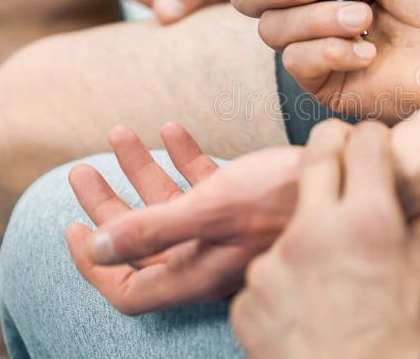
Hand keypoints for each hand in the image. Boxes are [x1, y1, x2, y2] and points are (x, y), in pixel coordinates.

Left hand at [65, 123, 300, 314]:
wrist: (345, 176)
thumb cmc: (284, 197)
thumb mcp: (212, 211)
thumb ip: (153, 231)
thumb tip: (96, 249)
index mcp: (196, 271)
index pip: (129, 288)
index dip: (94, 266)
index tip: (73, 228)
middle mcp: (208, 256)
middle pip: (142, 240)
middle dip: (108, 204)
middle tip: (83, 171)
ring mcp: (227, 230)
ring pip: (170, 205)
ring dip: (141, 171)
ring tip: (119, 134)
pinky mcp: (246, 203)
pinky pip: (204, 184)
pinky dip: (184, 158)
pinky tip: (173, 131)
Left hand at [231, 120, 419, 358]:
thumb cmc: (402, 351)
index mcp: (367, 222)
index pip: (365, 144)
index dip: (374, 138)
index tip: (375, 144)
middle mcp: (312, 231)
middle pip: (315, 156)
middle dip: (331, 146)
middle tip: (343, 156)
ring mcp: (272, 264)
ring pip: (290, 222)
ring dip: (310, 232)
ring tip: (334, 275)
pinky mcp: (245, 298)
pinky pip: (268, 272)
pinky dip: (288, 279)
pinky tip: (310, 308)